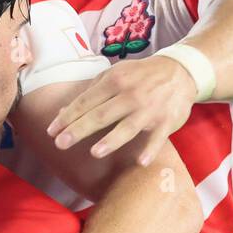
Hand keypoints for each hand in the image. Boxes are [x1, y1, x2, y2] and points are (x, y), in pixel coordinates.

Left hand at [46, 54, 198, 166]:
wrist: (181, 71)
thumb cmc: (140, 76)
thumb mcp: (115, 75)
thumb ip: (90, 92)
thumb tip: (63, 113)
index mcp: (115, 80)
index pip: (86, 101)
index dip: (68, 117)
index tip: (51, 131)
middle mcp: (131, 94)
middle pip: (101, 115)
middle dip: (80, 129)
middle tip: (61, 144)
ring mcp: (150, 109)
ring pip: (128, 126)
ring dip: (112, 140)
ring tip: (94, 153)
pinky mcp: (167, 121)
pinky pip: (158, 137)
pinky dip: (151, 149)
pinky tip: (141, 162)